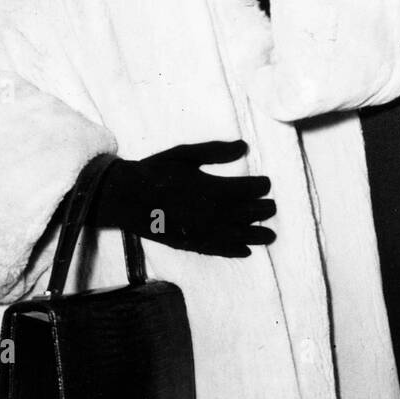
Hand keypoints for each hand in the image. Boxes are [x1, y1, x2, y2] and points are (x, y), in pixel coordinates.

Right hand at [94, 139, 275, 257]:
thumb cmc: (156, 171)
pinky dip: (234, 251)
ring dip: (256, 235)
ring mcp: (201, 231)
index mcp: (211, 188)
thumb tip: (244, 146)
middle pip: (246, 213)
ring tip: (270, 235)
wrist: (126, 197)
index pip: (246, 189)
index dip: (260, 186)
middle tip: (272, 207)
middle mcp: (210, 213)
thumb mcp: (186, 154)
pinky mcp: (190, 244)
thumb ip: (216, 151)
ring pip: (237, 235)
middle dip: (262, 210)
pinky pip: (218, 250)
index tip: (266, 184)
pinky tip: (246, 252)